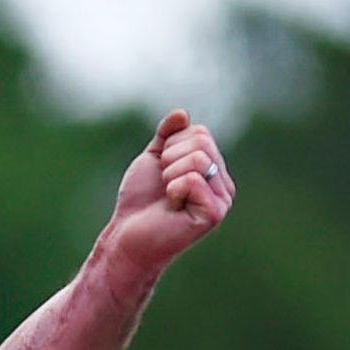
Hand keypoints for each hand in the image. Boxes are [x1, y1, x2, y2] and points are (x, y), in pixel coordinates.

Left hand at [102, 109, 235, 278]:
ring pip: (199, 159)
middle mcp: (223, 184)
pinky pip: (193, 179)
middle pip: (202, 142)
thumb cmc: (140, 201)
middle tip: (164, 185)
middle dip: (170, 159)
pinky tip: (172, 208)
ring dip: (170, 175)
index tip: (162, 171)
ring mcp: (222, 200)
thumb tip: (182, 113)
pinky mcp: (214, 214)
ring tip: (168, 197)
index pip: (200, 133)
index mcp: (213, 169)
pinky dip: (173, 189)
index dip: (171, 146)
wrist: (126, 236)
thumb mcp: (153, 159)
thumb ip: (168, 135)